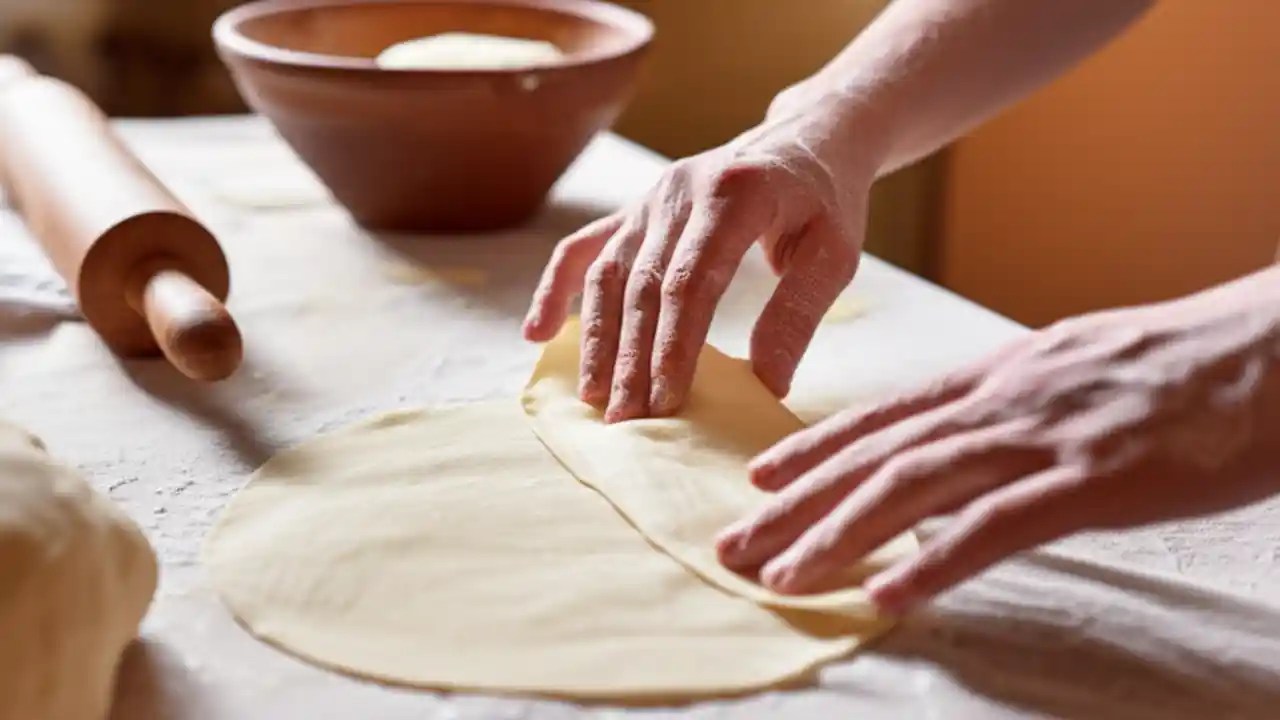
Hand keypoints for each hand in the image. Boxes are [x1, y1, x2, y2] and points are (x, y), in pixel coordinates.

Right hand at [523, 101, 882, 420]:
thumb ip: (798, 313)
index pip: (691, 282)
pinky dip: (555, 288)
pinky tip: (537, 332)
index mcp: (734, 195)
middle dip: (632, 357)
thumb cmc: (825, 202)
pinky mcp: (634, 210)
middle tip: (627, 419)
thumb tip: (765, 383)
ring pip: (609, 274)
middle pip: (643, 285)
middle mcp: (680, 192)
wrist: (804, 140)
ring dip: (597, 339)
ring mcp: (649, 199)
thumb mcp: (835, 254)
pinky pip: (583, 248)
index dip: (673, 345)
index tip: (665, 402)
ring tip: (594, 397)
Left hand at [716, 277, 1279, 612]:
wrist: (1275, 348)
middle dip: (799, 503)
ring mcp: (1047, 438)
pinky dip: (936, 560)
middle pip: (879, 454)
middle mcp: (1007, 400)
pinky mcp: (1096, 480)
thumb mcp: (1083, 369)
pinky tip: (887, 592)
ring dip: (840, 535)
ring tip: (781, 577)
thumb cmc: (1190, 365)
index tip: (762, 477)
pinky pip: (999, 526)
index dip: (817, 448)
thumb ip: (1020, 401)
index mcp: (1005, 374)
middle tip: (733, 541)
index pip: (889, 415)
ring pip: (916, 488)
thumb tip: (973, 433)